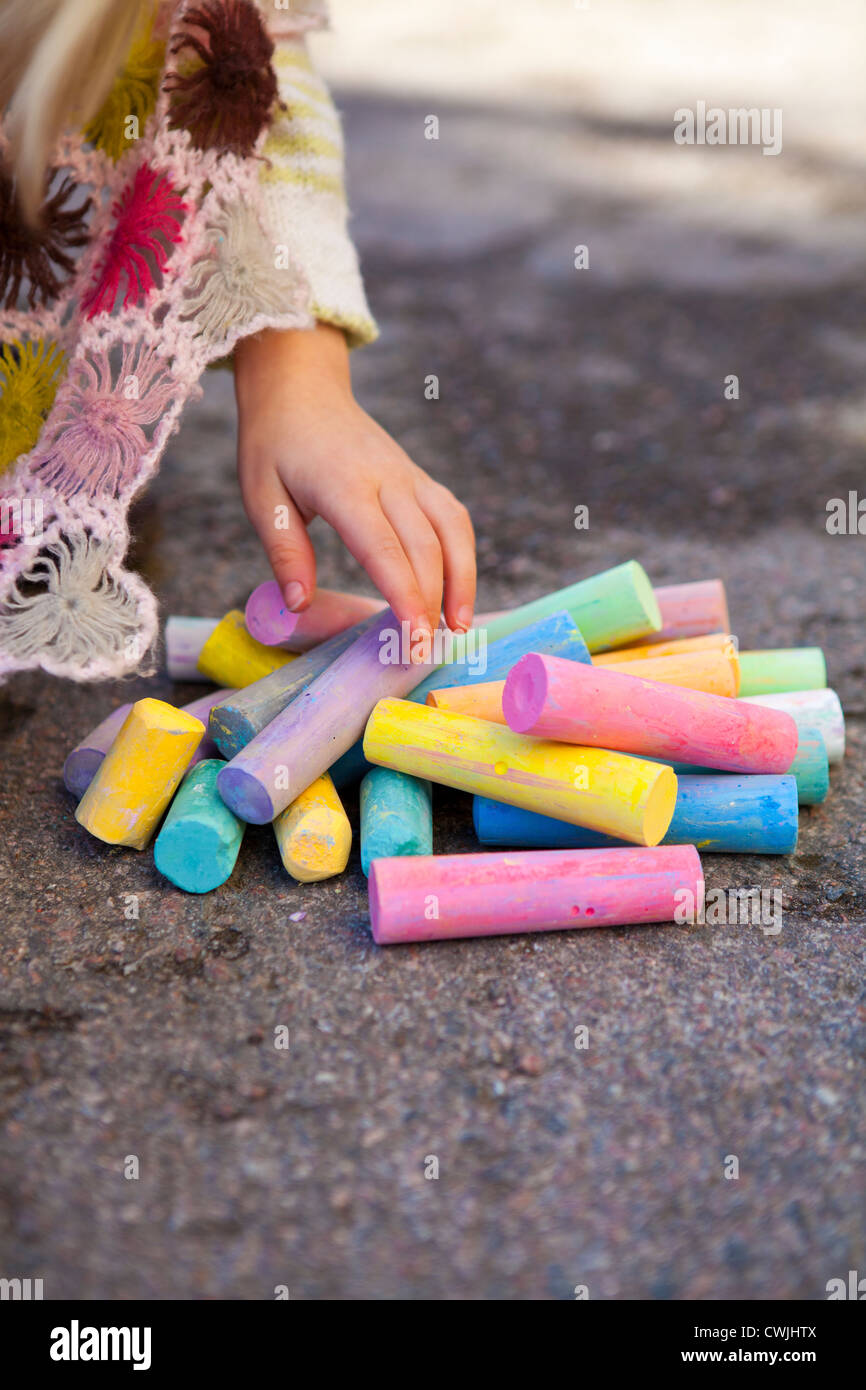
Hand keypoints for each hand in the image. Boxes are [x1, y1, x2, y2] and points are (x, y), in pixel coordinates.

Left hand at [234, 324, 475, 641]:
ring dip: (462, 581)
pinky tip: (457, 591)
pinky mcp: (420, 479)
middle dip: (432, 604)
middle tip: (425, 654)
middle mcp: (388, 479)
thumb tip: (299, 605)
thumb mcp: (262, 497)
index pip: (384, 549)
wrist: (301, 389)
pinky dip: (463, 555)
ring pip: (452, 530)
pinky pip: (453, 517)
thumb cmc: (274, 445)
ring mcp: (410, 476)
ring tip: (457, 629)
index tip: (413, 638)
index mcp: (344, 485)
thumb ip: (285, 552)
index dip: (404, 596)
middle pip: (425, 547)